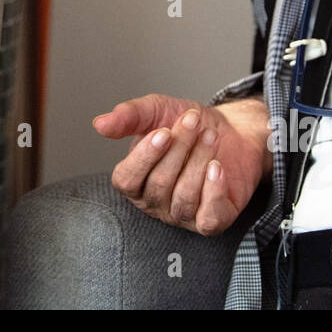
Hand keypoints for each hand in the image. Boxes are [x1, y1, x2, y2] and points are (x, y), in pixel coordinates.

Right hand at [94, 94, 270, 235]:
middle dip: (180, 148)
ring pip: (184, 198)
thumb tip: (100, 124)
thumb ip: (129, 116)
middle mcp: (155, 203)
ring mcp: (182, 215)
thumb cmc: (190, 125)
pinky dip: (213, 191)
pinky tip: (218, 167)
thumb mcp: (157, 110)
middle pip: (159, 184)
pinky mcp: (211, 221)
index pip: (126, 180)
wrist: (231, 130)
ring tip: (210, 136)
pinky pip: (209, 219)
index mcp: (135, 180)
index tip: (164, 132)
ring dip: (199, 160)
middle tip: (193, 122)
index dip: (144, 157)